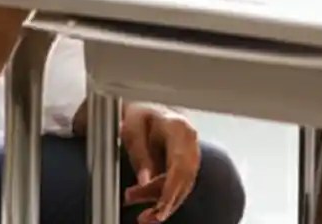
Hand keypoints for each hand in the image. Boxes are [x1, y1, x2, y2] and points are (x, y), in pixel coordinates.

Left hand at [121, 104, 200, 222]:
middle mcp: (189, 141)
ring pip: (184, 185)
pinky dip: (168, 199)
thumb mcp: (131, 130)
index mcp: (178, 128)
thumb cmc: (137, 115)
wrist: (143, 108)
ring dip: (166, 204)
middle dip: (167, 202)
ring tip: (145, 218)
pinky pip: (181, 184)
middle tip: (147, 218)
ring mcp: (191, 152)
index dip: (171, 189)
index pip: (180, 164)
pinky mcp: (186, 163)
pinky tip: (153, 209)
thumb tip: (145, 180)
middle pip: (184, 178)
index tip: (160, 208)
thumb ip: (139, 155)